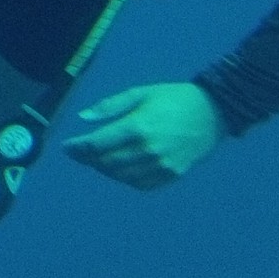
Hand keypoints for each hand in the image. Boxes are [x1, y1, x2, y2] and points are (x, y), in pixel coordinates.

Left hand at [61, 83, 222, 188]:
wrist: (212, 112)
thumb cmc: (172, 98)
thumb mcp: (138, 93)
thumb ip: (109, 106)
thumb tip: (83, 117)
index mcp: (137, 126)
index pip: (97, 144)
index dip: (77, 147)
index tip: (66, 147)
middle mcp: (148, 149)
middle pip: (106, 162)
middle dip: (87, 158)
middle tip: (78, 153)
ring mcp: (162, 164)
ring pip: (122, 176)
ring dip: (104, 169)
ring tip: (96, 159)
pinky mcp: (173, 174)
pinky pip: (141, 184)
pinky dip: (125, 179)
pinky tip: (119, 169)